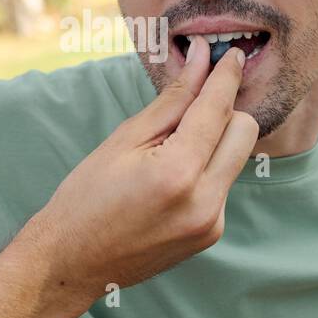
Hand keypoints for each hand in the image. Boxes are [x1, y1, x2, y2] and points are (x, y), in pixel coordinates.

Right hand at [23, 37, 257, 309]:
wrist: (73, 262)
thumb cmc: (86, 197)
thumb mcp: (125, 139)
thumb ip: (173, 100)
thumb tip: (201, 61)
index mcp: (178, 172)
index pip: (217, 110)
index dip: (226, 77)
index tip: (232, 55)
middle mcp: (204, 201)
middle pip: (245, 131)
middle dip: (225, 109)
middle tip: (193, 102)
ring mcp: (212, 222)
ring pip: (236, 158)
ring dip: (215, 141)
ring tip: (170, 148)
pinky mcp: (211, 234)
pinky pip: (223, 184)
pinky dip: (206, 169)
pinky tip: (170, 178)